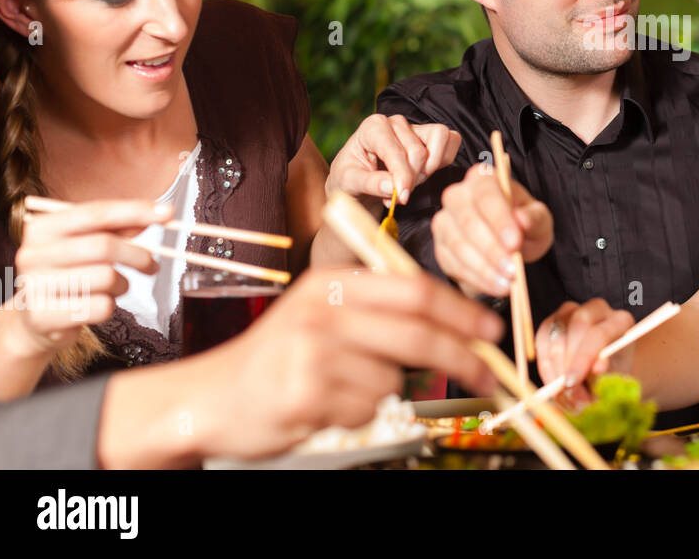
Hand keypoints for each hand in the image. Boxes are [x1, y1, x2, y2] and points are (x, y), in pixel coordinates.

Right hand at [7, 200, 167, 359]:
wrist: (36, 321)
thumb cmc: (68, 276)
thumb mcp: (87, 246)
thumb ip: (117, 229)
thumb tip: (155, 215)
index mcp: (41, 229)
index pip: (95, 213)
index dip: (135, 211)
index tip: (168, 213)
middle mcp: (31, 254)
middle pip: (104, 246)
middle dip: (138, 255)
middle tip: (152, 265)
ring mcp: (34, 286)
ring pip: (106, 277)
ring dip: (122, 285)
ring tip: (113, 288)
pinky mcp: (43, 317)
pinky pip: (101, 307)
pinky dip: (109, 307)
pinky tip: (95, 306)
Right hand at [185, 268, 502, 460]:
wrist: (209, 398)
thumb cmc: (277, 358)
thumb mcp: (320, 314)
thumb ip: (377, 311)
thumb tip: (455, 323)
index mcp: (332, 283)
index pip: (415, 290)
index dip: (461, 311)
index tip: (490, 330)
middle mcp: (323, 311)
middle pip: (418, 334)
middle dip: (463, 357)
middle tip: (487, 375)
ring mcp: (313, 353)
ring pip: (392, 380)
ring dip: (383, 393)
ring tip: (341, 389)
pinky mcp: (305, 394)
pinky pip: (365, 409)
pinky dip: (356, 414)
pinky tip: (322, 405)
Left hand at [327, 115, 461, 208]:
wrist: (357, 181)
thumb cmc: (350, 178)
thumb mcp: (349, 183)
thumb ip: (370, 183)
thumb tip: (393, 187)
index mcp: (373, 127)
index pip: (396, 151)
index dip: (402, 176)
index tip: (402, 197)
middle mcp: (395, 123)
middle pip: (418, 151)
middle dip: (412, 178)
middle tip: (399, 194)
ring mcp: (415, 127)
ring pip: (439, 141)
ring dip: (429, 168)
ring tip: (411, 182)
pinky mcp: (430, 136)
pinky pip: (451, 141)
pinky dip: (442, 160)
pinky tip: (423, 174)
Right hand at [431, 162, 552, 297]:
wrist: (509, 246)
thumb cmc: (524, 225)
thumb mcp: (539, 219)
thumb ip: (534, 217)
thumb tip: (522, 219)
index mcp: (483, 179)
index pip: (487, 194)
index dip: (499, 219)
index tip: (515, 243)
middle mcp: (457, 195)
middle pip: (468, 220)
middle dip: (491, 249)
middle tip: (513, 269)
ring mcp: (444, 221)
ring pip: (458, 245)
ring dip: (484, 267)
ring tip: (508, 282)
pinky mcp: (440, 247)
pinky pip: (453, 264)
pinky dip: (476, 278)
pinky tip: (496, 286)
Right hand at [534, 299, 633, 409]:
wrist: (605, 372)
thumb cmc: (613, 375)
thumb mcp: (614, 380)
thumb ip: (607, 375)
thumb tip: (597, 367)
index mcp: (620, 321)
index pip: (599, 333)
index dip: (583, 358)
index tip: (572, 382)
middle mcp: (598, 309)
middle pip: (577, 324)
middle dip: (566, 359)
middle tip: (565, 388)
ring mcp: (574, 311)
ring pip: (555, 331)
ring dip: (554, 365)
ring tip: (562, 392)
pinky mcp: (555, 320)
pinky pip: (542, 337)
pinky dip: (544, 363)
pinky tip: (553, 382)